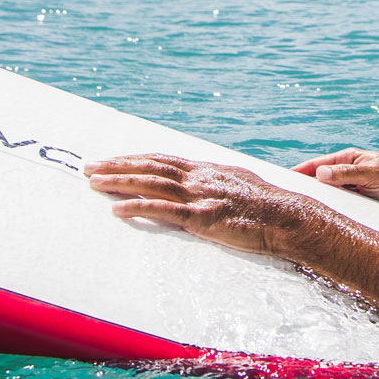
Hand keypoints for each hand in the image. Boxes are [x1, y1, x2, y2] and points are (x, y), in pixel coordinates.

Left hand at [84, 153, 324, 256]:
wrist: (288, 218)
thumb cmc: (268, 205)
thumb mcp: (239, 184)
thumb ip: (216, 182)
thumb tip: (203, 181)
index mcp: (206, 170)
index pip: (162, 160)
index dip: (134, 159)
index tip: (112, 159)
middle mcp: (199, 178)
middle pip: (150, 167)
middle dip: (117, 165)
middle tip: (89, 166)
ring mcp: (200, 197)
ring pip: (151, 184)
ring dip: (119, 182)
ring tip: (93, 182)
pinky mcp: (203, 219)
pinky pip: (164, 212)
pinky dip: (138, 208)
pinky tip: (117, 210)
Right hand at [291, 148, 378, 203]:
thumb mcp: (373, 176)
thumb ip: (347, 173)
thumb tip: (320, 173)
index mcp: (349, 158)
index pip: (318, 163)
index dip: (300, 171)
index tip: (284, 178)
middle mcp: (347, 171)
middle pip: (319, 178)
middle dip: (303, 186)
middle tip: (284, 196)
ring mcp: (349, 187)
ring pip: (326, 193)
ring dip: (314, 199)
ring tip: (296, 209)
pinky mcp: (354, 201)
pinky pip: (335, 204)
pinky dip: (325, 209)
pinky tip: (317, 217)